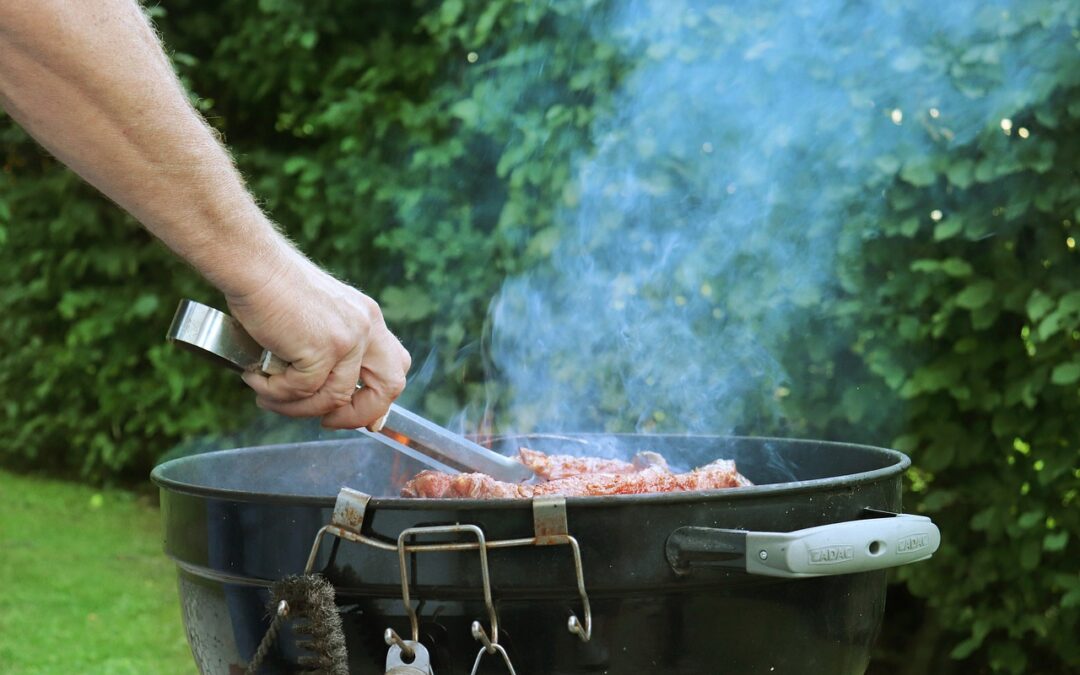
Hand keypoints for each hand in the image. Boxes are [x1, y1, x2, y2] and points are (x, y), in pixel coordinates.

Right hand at [228, 252, 410, 429]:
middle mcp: (366, 327)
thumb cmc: (272, 288)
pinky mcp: (321, 348)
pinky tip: (255, 378)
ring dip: (296, 407)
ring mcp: (347, 338)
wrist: (253, 265)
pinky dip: (274, 392)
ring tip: (266, 395)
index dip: (383, 399)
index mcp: (368, 318)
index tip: (367, 421)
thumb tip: (330, 393)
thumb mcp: (318, 316)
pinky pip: (301, 390)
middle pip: (389, 386)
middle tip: (325, 422)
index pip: (396, 366)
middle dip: (359, 415)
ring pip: (333, 398)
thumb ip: (332, 347)